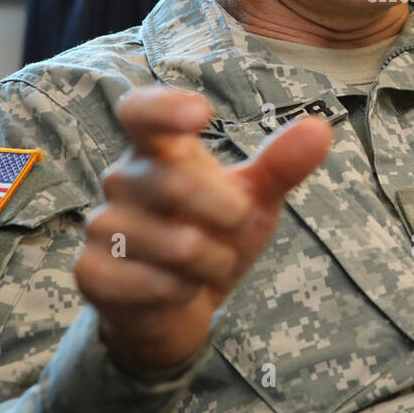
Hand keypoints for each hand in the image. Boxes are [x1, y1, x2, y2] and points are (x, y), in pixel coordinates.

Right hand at [73, 85, 332, 372]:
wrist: (175, 304)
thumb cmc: (213, 234)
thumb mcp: (254, 198)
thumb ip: (281, 165)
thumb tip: (321, 128)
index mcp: (157, 149)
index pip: (141, 111)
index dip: (164, 108)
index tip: (203, 113)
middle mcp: (121, 179)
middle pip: (175, 183)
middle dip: (227, 213)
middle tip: (237, 223)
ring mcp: (101, 225)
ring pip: (177, 245)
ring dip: (213, 263)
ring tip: (208, 263)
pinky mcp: (92, 272)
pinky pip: (154, 283)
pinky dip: (184, 291)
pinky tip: (179, 288)